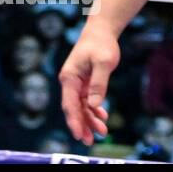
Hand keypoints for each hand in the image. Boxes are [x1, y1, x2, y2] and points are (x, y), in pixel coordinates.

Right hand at [59, 20, 119, 146]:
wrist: (102, 31)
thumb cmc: (101, 44)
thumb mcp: (103, 62)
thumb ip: (99, 84)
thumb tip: (94, 105)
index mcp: (69, 78)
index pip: (70, 105)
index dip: (74, 121)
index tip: (80, 135)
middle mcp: (70, 82)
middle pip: (74, 109)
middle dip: (82, 125)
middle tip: (91, 140)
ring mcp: (77, 83)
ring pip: (82, 106)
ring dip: (90, 119)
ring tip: (101, 132)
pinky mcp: (85, 82)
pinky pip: (87, 100)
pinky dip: (94, 109)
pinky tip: (102, 116)